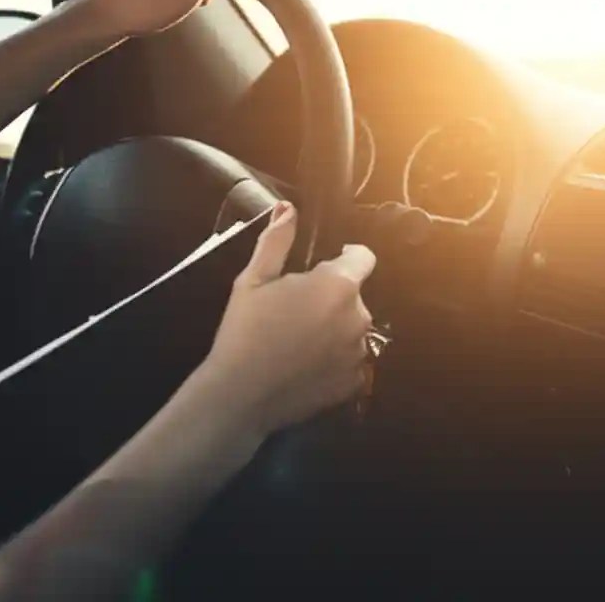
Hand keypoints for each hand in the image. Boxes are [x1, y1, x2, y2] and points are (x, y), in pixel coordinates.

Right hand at [198, 202, 376, 436]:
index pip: (364, 257)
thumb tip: (289, 209)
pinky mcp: (354, 383)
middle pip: (355, 297)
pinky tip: (306, 364)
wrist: (240, 394)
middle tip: (297, 309)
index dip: (347, 257)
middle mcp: (359, 317)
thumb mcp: (253, 280)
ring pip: (354, 330)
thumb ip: (276, 241)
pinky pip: (351, 362)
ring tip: (300, 340)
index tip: (326, 265)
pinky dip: (336, 360)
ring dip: (336, 329)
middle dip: (333, 297)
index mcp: (338, 286)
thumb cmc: (245, 331)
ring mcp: (359, 353)